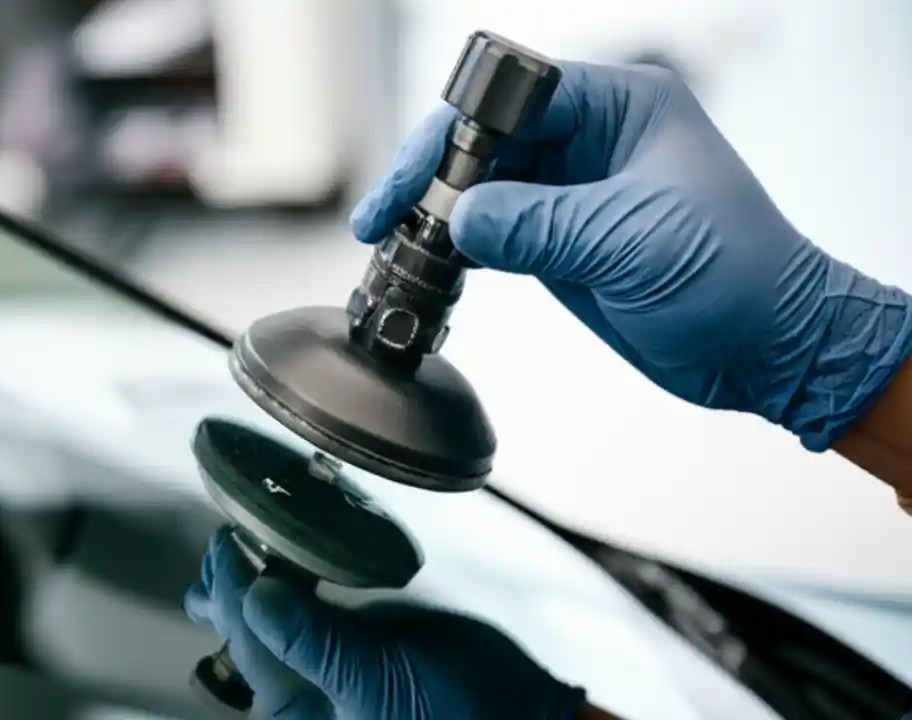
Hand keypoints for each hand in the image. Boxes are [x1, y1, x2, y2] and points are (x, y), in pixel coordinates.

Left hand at [184, 528, 587, 718]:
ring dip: (252, 579)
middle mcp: (301, 695)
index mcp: (297, 714)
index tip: (225, 543)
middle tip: (222, 539)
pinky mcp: (348, 646)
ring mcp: (321, 669)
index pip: (248, 645)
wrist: (519, 712)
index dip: (232, 591)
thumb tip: (256, 597)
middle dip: (227, 587)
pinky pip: (305, 610)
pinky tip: (278, 553)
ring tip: (236, 543)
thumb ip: (316, 644)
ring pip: (267, 619)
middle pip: (244, 633)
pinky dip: (288, 578)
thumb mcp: (379, 685)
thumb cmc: (452, 713)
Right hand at [351, 62, 911, 451]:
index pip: (512, 100)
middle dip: (432, 179)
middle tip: (387, 222)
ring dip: (438, 216)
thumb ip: (537, 225)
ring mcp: (574, 192)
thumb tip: (459, 219)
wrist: (768, 351)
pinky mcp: (561, 240)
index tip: (415, 182)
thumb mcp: (630, 242)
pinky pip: (493, 231)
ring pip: (481, 187)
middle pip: (484, 141)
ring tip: (394, 247)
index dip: (454, 137)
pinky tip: (430, 264)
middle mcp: (593, 141)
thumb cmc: (738, 279)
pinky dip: (458, 248)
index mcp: (622, 108)